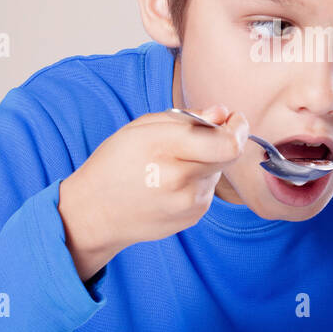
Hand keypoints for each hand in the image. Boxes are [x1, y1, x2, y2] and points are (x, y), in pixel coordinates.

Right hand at [58, 103, 248, 280]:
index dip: (238, 127)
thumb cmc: (116, 163)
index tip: (234, 119)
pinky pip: (208, 189)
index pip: (227, 143)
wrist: (95, 213)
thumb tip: (222, 114)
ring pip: (218, 170)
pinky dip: (197, 180)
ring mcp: (189, 203)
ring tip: (172, 164)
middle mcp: (180, 180)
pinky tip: (170, 183)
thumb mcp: (142, 128)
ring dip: (205, 161)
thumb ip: (187, 118)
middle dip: (223, 139)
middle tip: (202, 135)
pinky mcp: (193, 217)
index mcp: (165, 149)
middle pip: (229, 154)